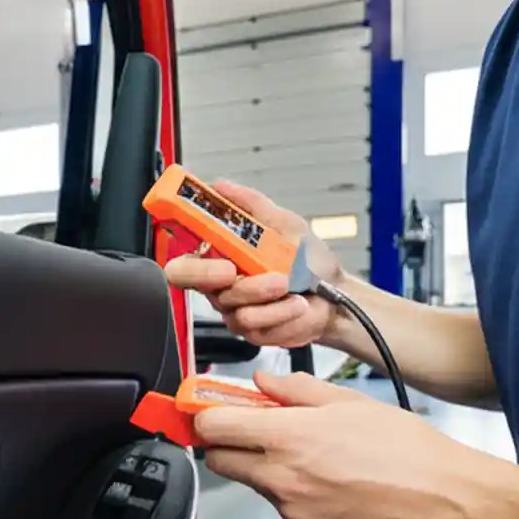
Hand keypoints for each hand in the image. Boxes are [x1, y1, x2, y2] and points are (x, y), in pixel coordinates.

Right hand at [164, 181, 341, 347]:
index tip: (212, 251)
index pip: (182, 260)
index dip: (187, 256)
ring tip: (290, 284)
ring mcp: (235, 311)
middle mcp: (221, 285)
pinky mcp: (253, 332)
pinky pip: (256, 325)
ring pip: (232, 306)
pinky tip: (297, 303)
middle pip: (190, 283)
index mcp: (221, 256)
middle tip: (233, 269)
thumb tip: (221, 186)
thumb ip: (251, 204)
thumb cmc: (309, 260)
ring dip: (263, 293)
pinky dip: (282, 312)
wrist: (336, 293)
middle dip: (210, 274)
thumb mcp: (282, 223)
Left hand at [196, 371, 490, 518]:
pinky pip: (284, 507)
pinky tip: (329, 481)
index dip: (207, 415)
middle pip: (221, 459)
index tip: (207, 408)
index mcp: (288, 437)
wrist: (441, 498)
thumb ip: (294, 391)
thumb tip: (262, 384)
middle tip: (252, 428)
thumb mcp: (346, 401)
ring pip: (254, 482)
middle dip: (229, 442)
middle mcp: (282, 477)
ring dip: (266, 466)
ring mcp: (292, 510)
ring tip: (311, 454)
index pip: (213, 428)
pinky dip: (294, 493)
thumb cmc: (404, 449)